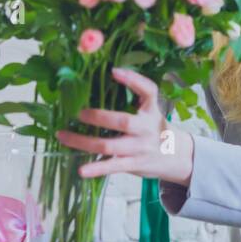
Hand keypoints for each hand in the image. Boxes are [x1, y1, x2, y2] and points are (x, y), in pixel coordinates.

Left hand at [56, 67, 192, 183]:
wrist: (178, 157)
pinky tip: (81, 170)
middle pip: (123, 121)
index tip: (114, 71)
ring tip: (63, 136)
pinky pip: (112, 166)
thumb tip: (100, 85)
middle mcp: (147, 128)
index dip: (133, 80)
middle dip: (99, 117)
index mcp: (152, 111)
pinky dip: (96, 169)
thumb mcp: (152, 113)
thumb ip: (134, 102)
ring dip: (83, 141)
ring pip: (109, 145)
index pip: (148, 91)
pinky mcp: (134, 164)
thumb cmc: (156, 131)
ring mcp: (140, 148)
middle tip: (79, 113)